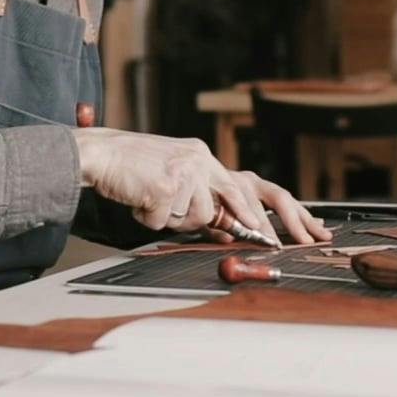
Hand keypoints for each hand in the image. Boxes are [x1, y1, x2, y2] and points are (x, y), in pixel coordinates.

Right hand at [74, 128, 331, 244]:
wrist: (101, 154)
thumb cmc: (134, 170)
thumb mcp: (176, 178)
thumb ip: (201, 198)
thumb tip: (225, 229)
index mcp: (204, 157)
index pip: (247, 186)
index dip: (270, 212)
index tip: (295, 231)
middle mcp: (200, 159)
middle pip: (238, 197)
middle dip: (257, 223)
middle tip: (272, 242)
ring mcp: (184, 171)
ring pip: (196, 218)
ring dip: (173, 219)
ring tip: (151, 201)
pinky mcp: (165, 185)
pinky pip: (165, 220)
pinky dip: (149, 217)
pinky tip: (139, 200)